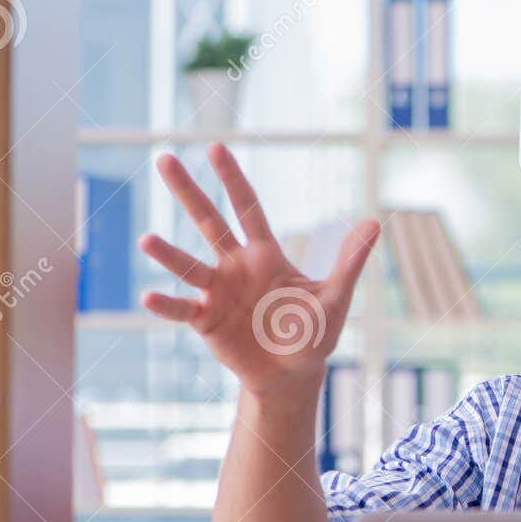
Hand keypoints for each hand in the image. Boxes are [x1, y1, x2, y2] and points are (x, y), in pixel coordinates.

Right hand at [137, 143, 379, 396]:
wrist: (293, 373)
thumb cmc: (314, 332)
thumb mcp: (335, 297)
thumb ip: (349, 261)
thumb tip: (375, 222)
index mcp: (265, 255)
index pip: (247, 208)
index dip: (232, 180)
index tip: (214, 148)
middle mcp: (235, 266)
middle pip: (208, 221)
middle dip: (188, 191)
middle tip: (164, 158)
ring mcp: (217, 292)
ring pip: (188, 266)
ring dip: (167, 253)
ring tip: (146, 239)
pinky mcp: (205, 320)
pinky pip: (182, 309)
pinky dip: (165, 305)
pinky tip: (148, 297)